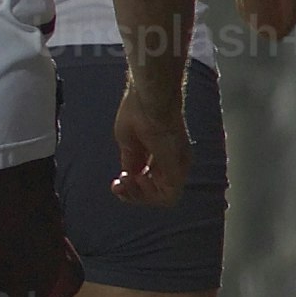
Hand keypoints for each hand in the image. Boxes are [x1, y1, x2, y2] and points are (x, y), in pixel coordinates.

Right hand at [113, 72, 190, 207]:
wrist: (148, 99)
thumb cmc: (137, 112)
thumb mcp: (128, 142)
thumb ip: (132, 161)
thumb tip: (129, 177)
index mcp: (162, 153)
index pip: (150, 180)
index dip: (131, 186)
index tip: (116, 180)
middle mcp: (174, 162)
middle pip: (156, 191)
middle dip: (132, 193)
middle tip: (117, 185)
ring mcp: (178, 166)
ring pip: (163, 197)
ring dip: (138, 196)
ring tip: (126, 181)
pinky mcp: (179, 169)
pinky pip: (169, 197)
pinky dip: (149, 195)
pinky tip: (137, 178)